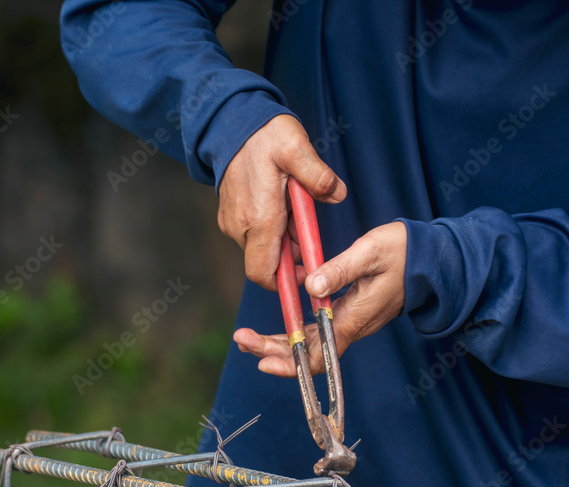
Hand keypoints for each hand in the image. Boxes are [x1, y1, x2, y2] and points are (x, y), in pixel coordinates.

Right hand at [218, 114, 346, 290]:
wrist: (231, 122)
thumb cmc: (264, 135)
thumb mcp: (297, 149)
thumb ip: (318, 176)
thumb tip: (337, 194)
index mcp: (259, 219)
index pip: (265, 274)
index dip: (286, 283)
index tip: (307, 272)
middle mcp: (240, 227)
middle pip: (268, 263)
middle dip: (290, 255)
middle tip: (305, 227)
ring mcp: (232, 222)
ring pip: (262, 249)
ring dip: (282, 239)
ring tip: (293, 208)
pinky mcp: (230, 216)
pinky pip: (253, 235)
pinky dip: (271, 228)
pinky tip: (280, 203)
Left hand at [234, 222, 407, 376]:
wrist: (431, 258)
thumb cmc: (403, 253)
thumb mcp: (370, 252)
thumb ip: (340, 270)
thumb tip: (310, 287)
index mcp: (354, 318)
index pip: (318, 356)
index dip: (290, 364)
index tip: (262, 360)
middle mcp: (350, 327)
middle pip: (306, 355)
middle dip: (271, 352)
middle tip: (241, 340)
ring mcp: (349, 323)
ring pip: (308, 344)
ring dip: (277, 343)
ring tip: (248, 337)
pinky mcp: (347, 313)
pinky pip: (316, 331)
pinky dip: (293, 330)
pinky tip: (277, 321)